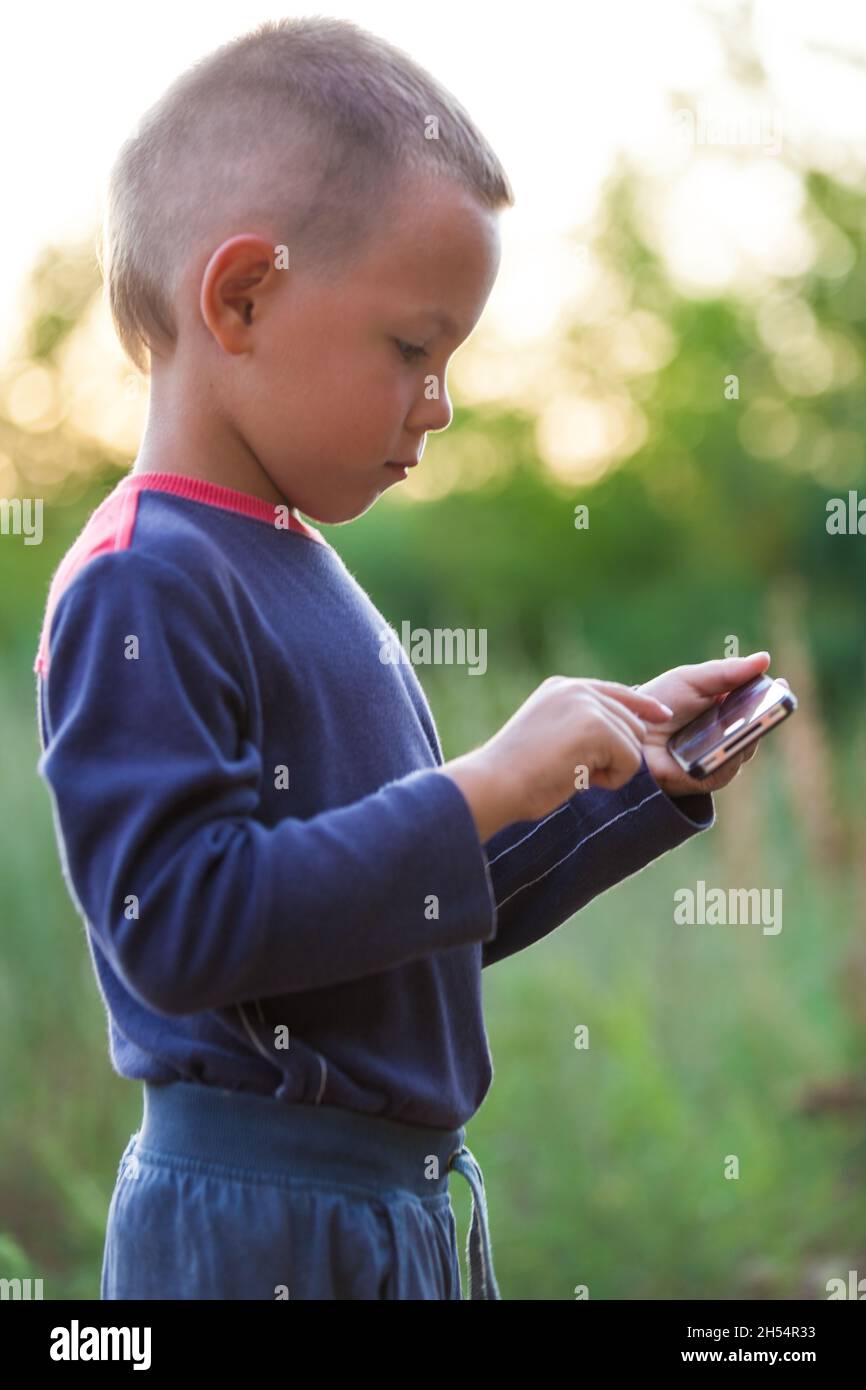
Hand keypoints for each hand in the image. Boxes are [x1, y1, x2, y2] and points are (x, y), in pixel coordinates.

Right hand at [444, 676, 672, 837]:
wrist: (495, 783)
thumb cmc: (516, 774)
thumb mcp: (549, 735)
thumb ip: (581, 725)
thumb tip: (622, 732)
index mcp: (562, 688)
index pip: (617, 692)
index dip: (643, 705)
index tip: (662, 714)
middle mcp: (576, 689)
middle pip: (632, 723)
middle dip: (615, 756)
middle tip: (575, 770)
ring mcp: (588, 704)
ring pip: (633, 744)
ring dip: (611, 770)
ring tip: (573, 772)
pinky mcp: (598, 726)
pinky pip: (631, 762)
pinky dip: (611, 780)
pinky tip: (579, 778)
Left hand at [635, 652, 783, 796]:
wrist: (629, 730)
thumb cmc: (659, 703)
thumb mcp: (691, 680)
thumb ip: (726, 672)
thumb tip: (765, 659)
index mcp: (727, 708)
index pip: (758, 704)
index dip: (773, 695)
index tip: (781, 683)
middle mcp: (727, 735)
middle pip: (757, 728)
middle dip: (765, 716)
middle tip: (770, 703)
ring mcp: (719, 758)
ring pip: (745, 750)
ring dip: (748, 736)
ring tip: (751, 720)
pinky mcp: (706, 779)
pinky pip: (725, 770)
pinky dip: (728, 757)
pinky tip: (728, 745)